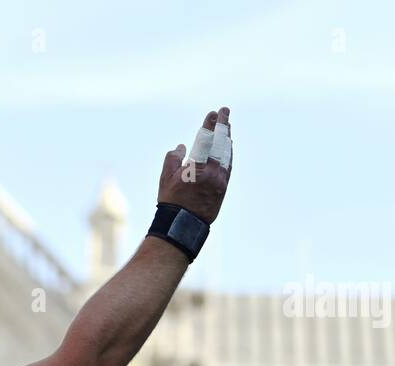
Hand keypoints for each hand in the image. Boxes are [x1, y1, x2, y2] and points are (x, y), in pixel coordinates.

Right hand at [157, 106, 232, 224]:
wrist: (183, 224)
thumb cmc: (172, 201)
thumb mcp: (166, 178)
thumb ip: (173, 159)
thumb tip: (182, 146)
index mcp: (197, 169)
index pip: (206, 141)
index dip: (210, 125)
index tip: (214, 113)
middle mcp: (213, 173)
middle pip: (221, 144)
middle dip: (223, 126)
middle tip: (225, 112)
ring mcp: (220, 180)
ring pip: (227, 153)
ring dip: (226, 138)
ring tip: (226, 126)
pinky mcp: (223, 187)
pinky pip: (228, 165)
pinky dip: (228, 153)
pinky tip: (228, 146)